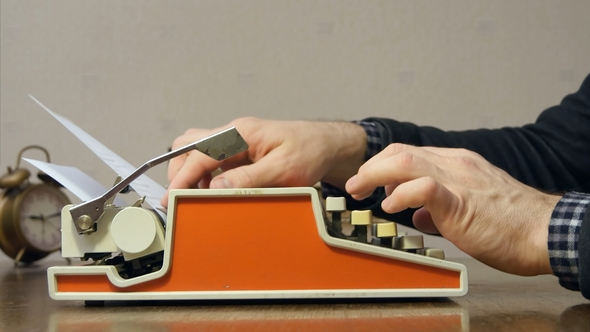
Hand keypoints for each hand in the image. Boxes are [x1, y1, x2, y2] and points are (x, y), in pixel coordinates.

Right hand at [162, 117, 367, 206]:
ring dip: (191, 173)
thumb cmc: (309, 151)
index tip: (173, 197)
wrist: (326, 144)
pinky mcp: (240, 153)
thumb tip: (216, 188)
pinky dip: (205, 176)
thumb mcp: (283, 169)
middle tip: (182, 198)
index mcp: (240, 133)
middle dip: (180, 171)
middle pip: (189, 145)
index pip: (201, 152)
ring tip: (196, 197)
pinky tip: (212, 192)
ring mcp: (235, 143)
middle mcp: (233, 134)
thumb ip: (249, 178)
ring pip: (198, 151)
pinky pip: (212, 161)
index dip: (183, 176)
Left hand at [345, 143, 560, 275]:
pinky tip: (390, 205)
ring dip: (374, 174)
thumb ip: (439, 208)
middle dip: (370, 166)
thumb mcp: (469, 210)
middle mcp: (455, 164)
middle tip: (354, 184)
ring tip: (359, 189)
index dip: (383, 165)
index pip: (410, 153)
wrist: (544, 232)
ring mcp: (458, 179)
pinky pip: (423, 187)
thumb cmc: (510, 225)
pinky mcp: (461, 201)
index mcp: (457, 164)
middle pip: (401, 151)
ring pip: (405, 161)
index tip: (368, 181)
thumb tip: (417, 216)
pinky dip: (400, 194)